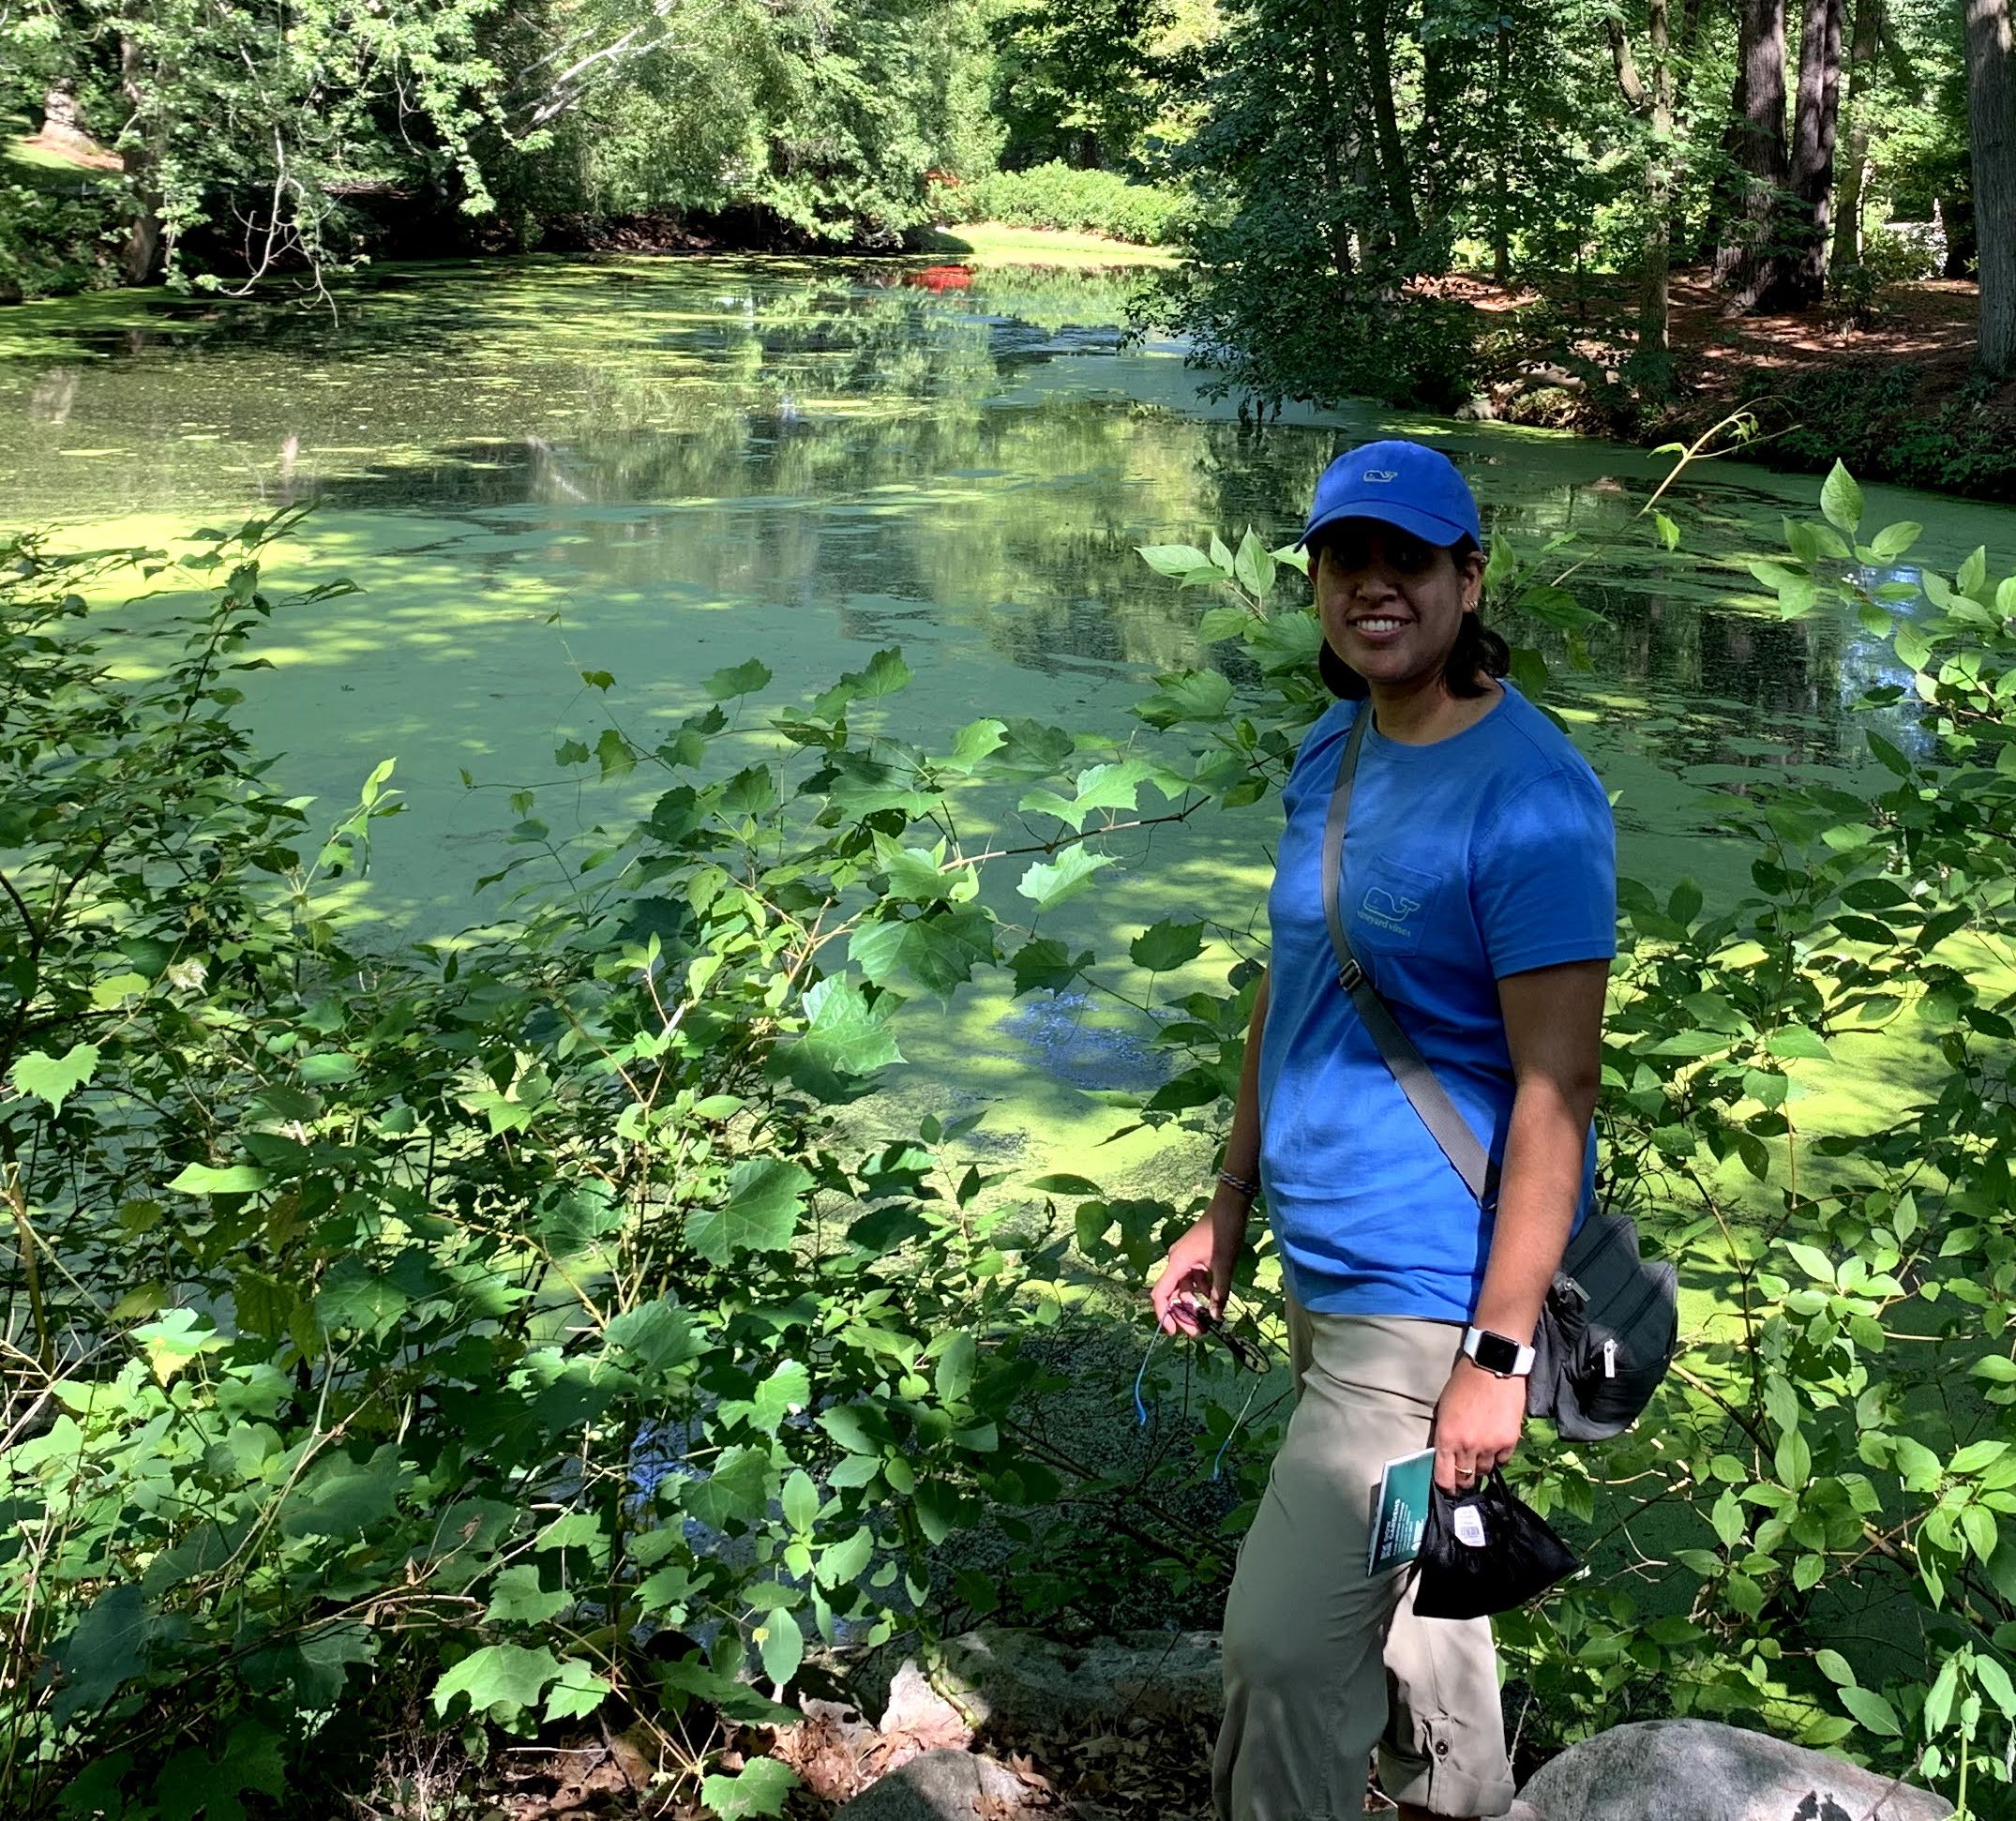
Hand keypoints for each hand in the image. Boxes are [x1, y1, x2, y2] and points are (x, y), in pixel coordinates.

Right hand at [1149, 1194, 1245, 1335]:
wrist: (1229, 1207)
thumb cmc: (1224, 1233)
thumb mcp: (1224, 1266)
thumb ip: (1219, 1293)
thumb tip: (1216, 1317)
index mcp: (1178, 1263)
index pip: (1161, 1294)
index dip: (1164, 1315)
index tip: (1175, 1332)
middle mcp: (1176, 1261)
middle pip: (1172, 1294)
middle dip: (1182, 1314)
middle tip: (1198, 1331)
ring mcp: (1184, 1258)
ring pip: (1183, 1287)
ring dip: (1192, 1303)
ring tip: (1207, 1319)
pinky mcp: (1192, 1256)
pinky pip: (1191, 1278)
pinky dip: (1199, 1290)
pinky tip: (1213, 1297)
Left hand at [1431, 1358, 1526, 1491]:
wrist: (1492, 1366)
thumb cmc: (1463, 1383)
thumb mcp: (1444, 1410)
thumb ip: (1445, 1435)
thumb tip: (1445, 1455)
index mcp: (1446, 1438)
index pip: (1444, 1477)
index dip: (1446, 1486)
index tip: (1448, 1487)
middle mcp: (1467, 1446)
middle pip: (1466, 1479)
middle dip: (1463, 1479)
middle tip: (1464, 1472)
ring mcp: (1490, 1446)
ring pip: (1484, 1470)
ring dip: (1481, 1465)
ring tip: (1481, 1451)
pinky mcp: (1509, 1442)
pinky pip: (1502, 1460)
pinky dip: (1498, 1456)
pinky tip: (1495, 1444)